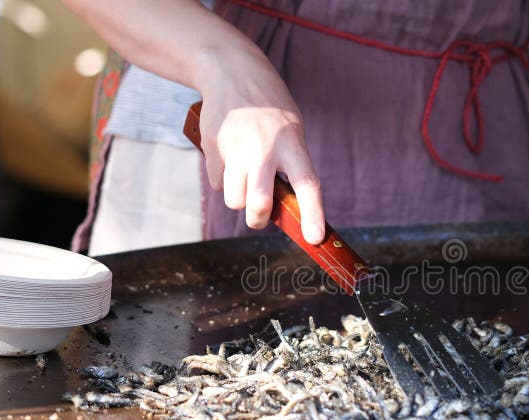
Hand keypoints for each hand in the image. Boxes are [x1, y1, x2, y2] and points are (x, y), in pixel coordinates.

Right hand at [195, 47, 324, 243]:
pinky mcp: (213, 148)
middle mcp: (264, 149)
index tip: (314, 238)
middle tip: (260, 217)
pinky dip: (223, 180)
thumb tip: (286, 208)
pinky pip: (218, 183)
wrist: (231, 71)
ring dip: (239, 199)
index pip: (307, 184)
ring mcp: (236, 149)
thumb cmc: (270, 109)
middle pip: (259, 203)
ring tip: (244, 181)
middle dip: (258, 219)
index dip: (312, 214)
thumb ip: (290, 165)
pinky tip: (229, 157)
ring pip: (234, 200)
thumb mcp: (291, 130)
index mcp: (292, 143)